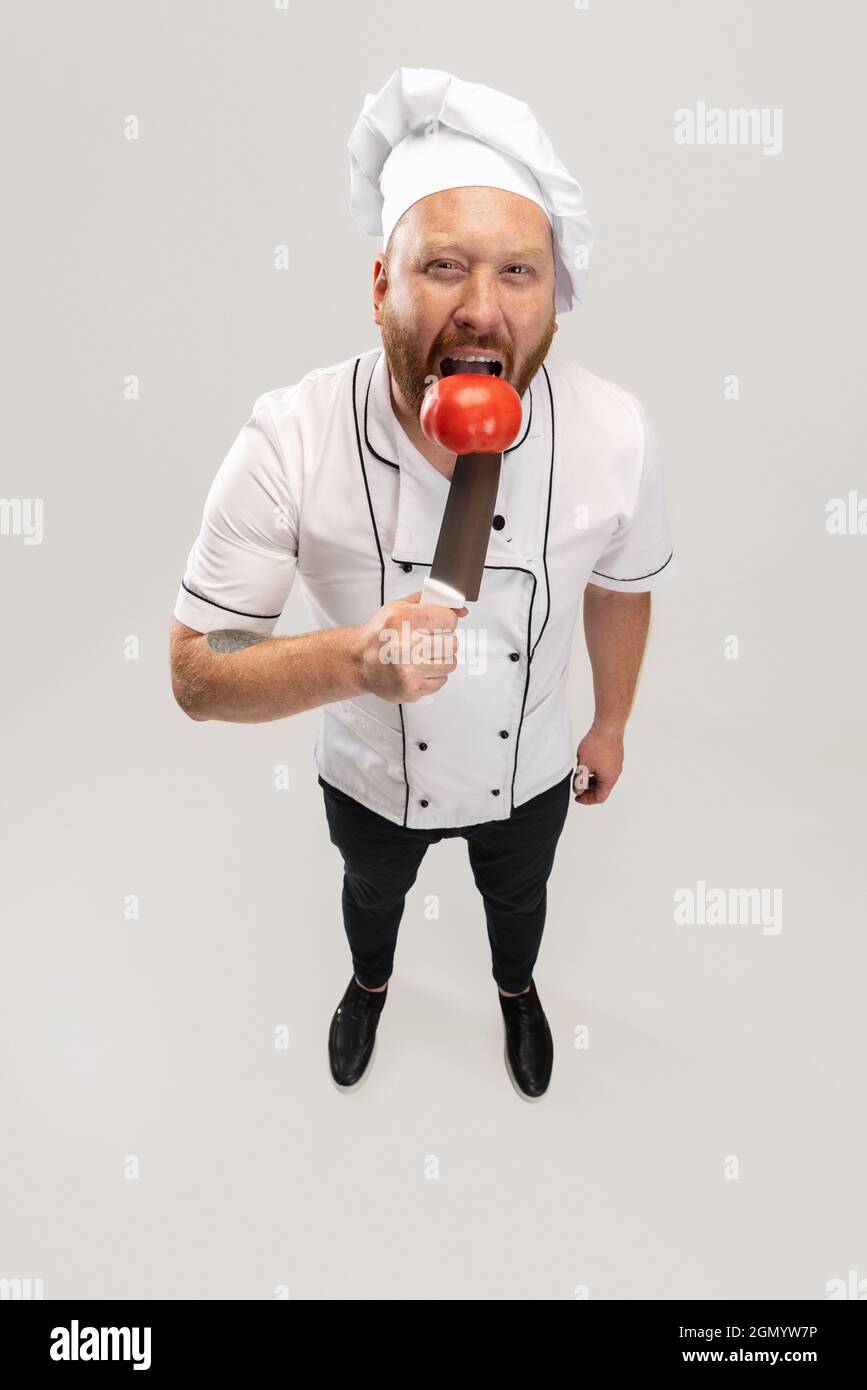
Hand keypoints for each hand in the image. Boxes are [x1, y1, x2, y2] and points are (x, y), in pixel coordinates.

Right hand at [352, 590, 468, 703]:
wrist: (359, 661)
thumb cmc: (380, 634)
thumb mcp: (400, 607)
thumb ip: (431, 602)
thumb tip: (461, 610)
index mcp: (403, 621)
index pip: (448, 619)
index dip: (446, 620)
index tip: (440, 623)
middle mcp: (406, 647)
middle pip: (452, 643)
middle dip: (445, 641)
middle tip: (432, 640)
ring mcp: (409, 671)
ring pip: (450, 663)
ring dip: (441, 659)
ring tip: (425, 655)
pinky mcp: (412, 689)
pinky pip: (440, 681)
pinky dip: (434, 675)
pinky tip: (420, 669)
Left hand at [572, 725, 623, 804]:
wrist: (607, 727)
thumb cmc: (598, 744)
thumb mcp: (583, 766)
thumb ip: (580, 781)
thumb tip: (578, 790)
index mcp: (609, 779)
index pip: (600, 797)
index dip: (587, 800)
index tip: (578, 797)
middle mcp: (615, 773)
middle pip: (602, 789)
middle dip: (589, 790)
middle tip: (578, 788)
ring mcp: (616, 764)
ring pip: (603, 778)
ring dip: (592, 780)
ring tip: (580, 776)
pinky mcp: (614, 756)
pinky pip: (605, 769)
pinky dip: (596, 772)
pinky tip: (587, 765)